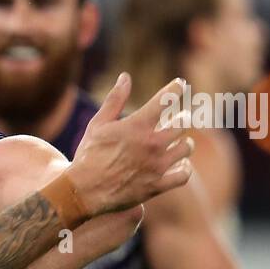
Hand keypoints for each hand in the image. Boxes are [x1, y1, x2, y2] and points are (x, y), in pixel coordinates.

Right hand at [68, 74, 193, 214]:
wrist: (83, 191)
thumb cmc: (88, 155)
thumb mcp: (98, 124)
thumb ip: (114, 100)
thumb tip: (125, 77)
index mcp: (138, 126)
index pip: (166, 99)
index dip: (176, 88)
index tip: (180, 85)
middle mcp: (152, 144)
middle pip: (183, 123)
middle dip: (182, 118)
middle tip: (179, 118)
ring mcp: (157, 166)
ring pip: (186, 148)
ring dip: (185, 143)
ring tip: (180, 142)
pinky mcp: (157, 185)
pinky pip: (183, 175)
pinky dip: (184, 168)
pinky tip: (180, 165)